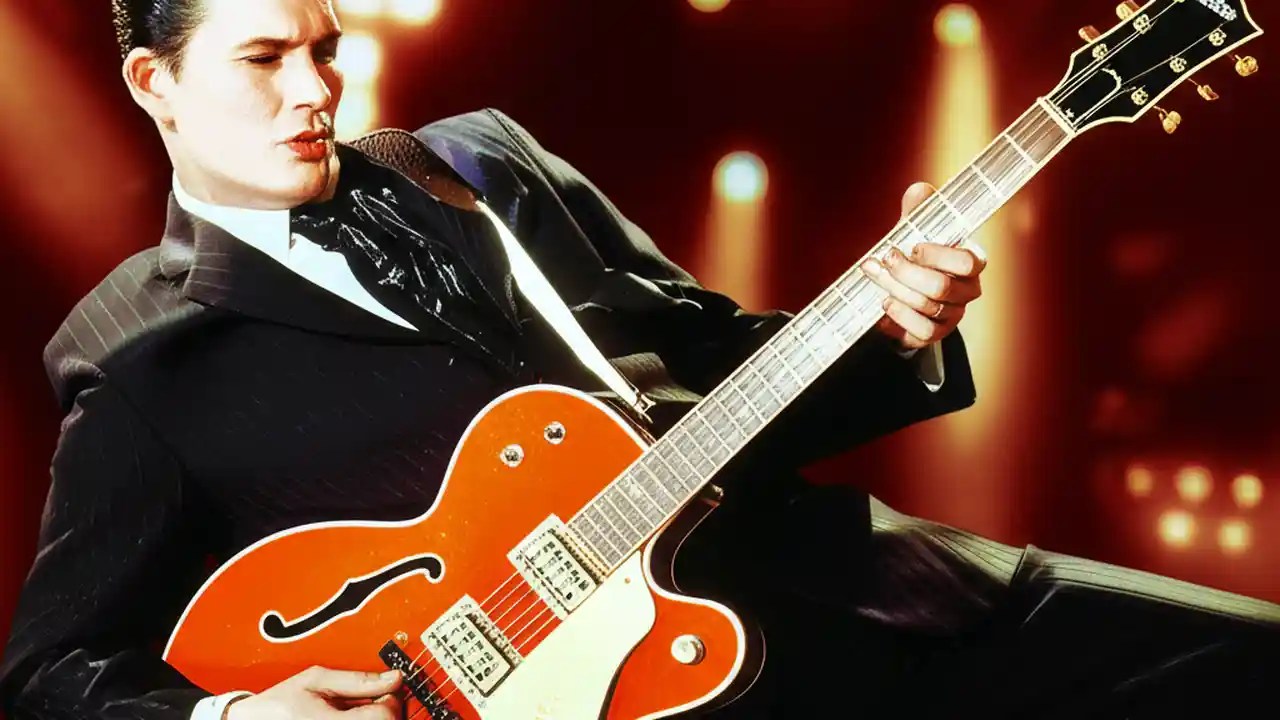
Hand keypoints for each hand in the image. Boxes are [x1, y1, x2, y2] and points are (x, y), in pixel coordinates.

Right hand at [226, 666, 402, 719]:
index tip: (384, 689)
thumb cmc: (277, 706)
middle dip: (386, 710)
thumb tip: (392, 677)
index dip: (390, 697)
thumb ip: (357, 679)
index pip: (385, 715)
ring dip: (375, 719)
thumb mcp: (315, 680)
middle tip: (372, 699)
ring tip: (357, 711)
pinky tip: (350, 719)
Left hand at [861, 182, 986, 350]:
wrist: (903, 289)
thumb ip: (918, 210)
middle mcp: (967, 291)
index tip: (913, 246)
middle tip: (884, 259)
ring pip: (926, 307)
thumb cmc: (914, 256)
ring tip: (875, 275)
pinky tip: (883, 305)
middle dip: (905, 272)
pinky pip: (921, 331)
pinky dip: (898, 317)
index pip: (968, 262)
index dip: (939, 255)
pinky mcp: (935, 334)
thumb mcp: (915, 230)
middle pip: (940, 287)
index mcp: (971, 262)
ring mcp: (953, 315)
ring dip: (894, 289)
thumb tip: (919, 191)